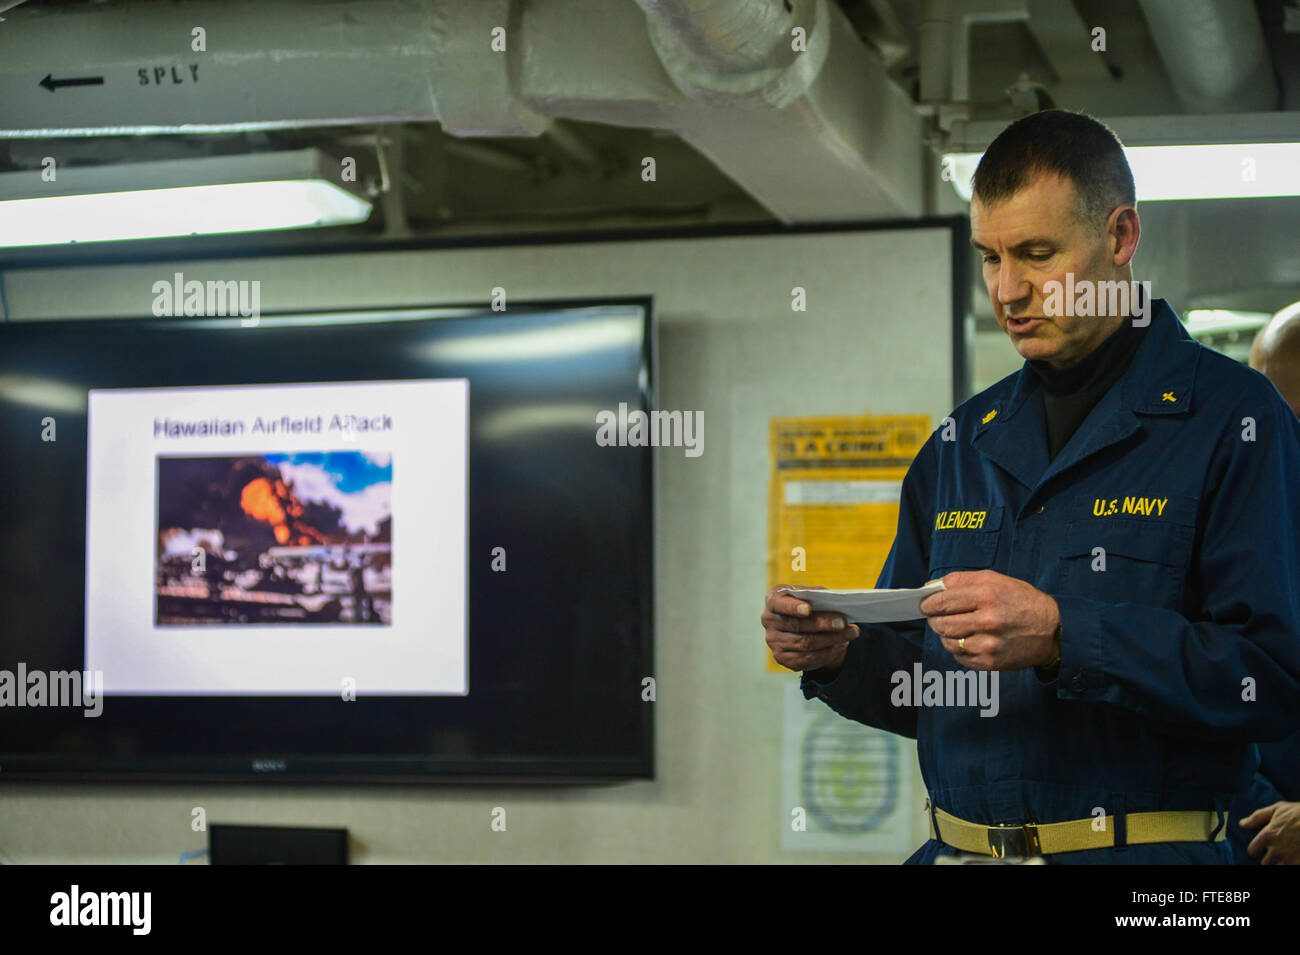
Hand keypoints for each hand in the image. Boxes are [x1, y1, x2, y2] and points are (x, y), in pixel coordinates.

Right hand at [763, 584, 859, 672]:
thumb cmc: (809, 604)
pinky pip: (807, 659)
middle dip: (823, 624)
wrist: (803, 625)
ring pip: (805, 644)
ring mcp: (773, 641)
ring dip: (831, 640)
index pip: (779, 603)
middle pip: (797, 625)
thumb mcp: (811, 595)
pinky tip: (840, 645)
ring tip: (850, 634)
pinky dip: (826, 653)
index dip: (793, 607)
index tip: (808, 610)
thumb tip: (836, 603)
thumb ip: (819, 596)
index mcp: (773, 600)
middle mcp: (769, 620)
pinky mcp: (782, 657)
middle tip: (843, 623)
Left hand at [919, 570, 1059, 670]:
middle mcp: (988, 621)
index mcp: (987, 596)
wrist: (1052, 630)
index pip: (942, 602)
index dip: (928, 603)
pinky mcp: (991, 663)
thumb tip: (931, 587)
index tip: (925, 604)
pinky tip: (969, 640)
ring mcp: (989, 644)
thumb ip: (961, 580)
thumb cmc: (1021, 601)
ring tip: (956, 628)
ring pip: (948, 642)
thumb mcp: (995, 579)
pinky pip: (959, 658)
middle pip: (941, 624)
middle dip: (934, 620)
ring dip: (946, 635)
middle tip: (937, 617)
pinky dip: (958, 649)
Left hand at [1240, 801, 1299, 864]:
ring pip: (1278, 867)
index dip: (1256, 849)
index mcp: (1267, 836)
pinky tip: (1294, 857)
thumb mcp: (1276, 809)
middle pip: (1265, 863)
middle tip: (1275, 852)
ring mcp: (1290, 859)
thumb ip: (1257, 817)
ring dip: (1280, 863)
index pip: (1252, 851)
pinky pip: (1291, 868)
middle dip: (1269, 858)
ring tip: (1285, 855)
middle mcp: (1276, 850)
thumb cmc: (1299, 813)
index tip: (1261, 847)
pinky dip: (1292, 864)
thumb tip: (1242, 824)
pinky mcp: (1299, 863)